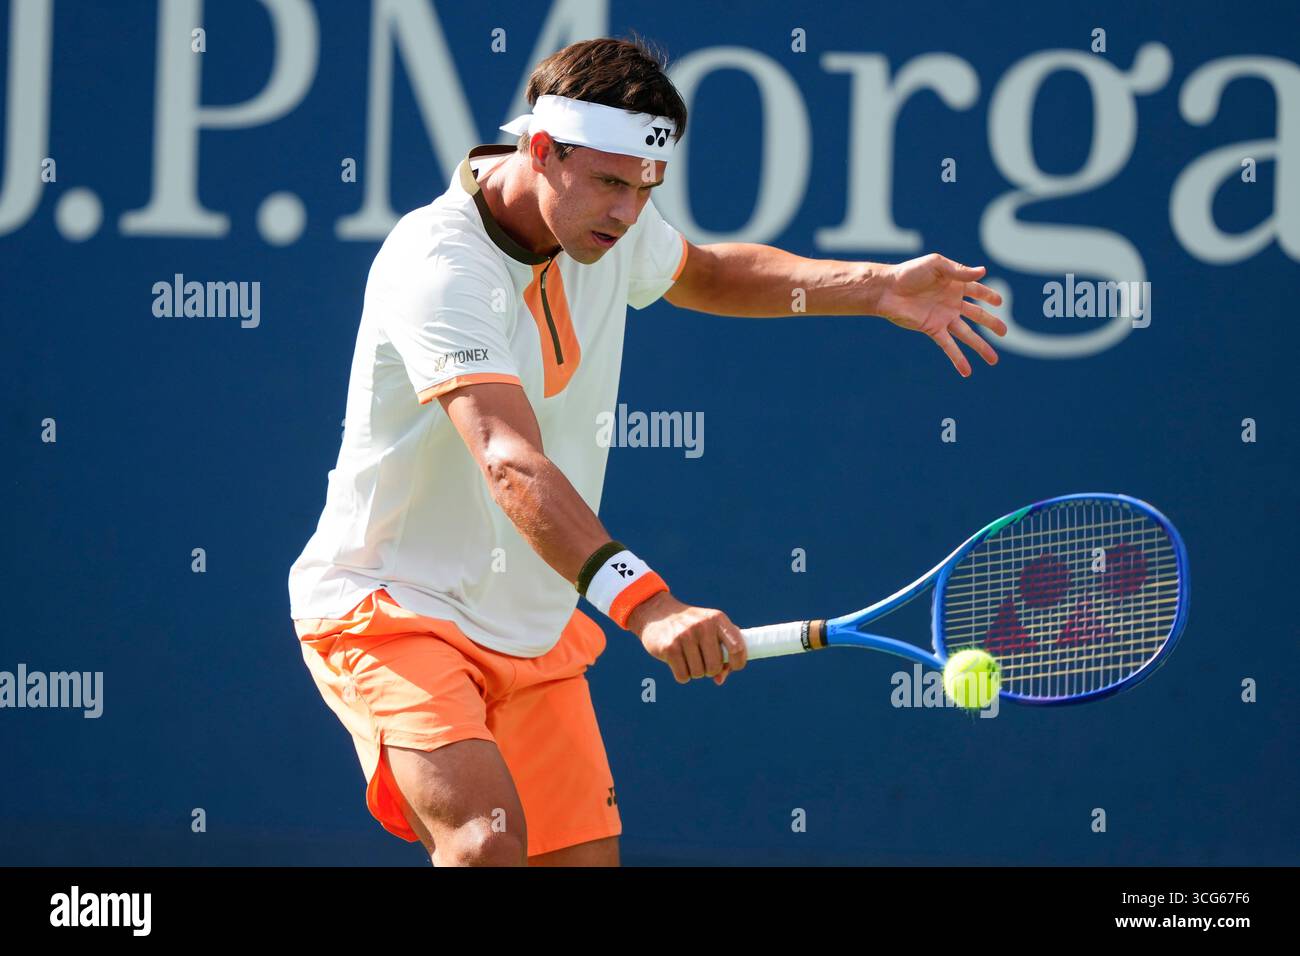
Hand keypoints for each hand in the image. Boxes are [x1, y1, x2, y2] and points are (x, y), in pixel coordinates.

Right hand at [626, 591, 746, 685]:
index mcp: (718, 619)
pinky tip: (677, 662)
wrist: (658, 613)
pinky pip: (683, 676)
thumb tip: (719, 679)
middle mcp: (703, 626)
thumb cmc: (691, 627)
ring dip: (694, 672)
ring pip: (698, 673)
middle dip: (710, 670)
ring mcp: (685, 636)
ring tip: (688, 658)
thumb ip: (722, 653)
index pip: (737, 647)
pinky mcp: (669, 647)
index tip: (732, 665)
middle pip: (715, 666)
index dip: (738, 662)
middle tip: (702, 660)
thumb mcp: (710, 630)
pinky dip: (682, 675)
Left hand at [874, 254, 1006, 376]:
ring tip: (994, 360)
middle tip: (1004, 332)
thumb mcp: (936, 264)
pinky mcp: (932, 329)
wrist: (887, 290)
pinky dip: (958, 358)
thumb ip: (959, 270)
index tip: (999, 302)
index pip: (977, 290)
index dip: (989, 296)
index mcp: (954, 284)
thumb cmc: (909, 272)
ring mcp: (943, 317)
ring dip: (981, 347)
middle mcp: (952, 303)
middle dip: (991, 324)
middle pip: (977, 315)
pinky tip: (967, 371)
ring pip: (967, 334)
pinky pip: (948, 346)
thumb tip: (983, 272)